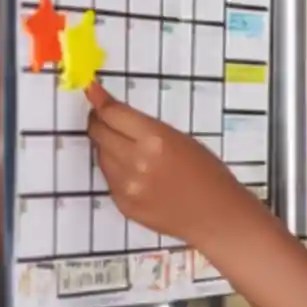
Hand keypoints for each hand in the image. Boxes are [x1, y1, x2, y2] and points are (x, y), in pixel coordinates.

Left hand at [85, 83, 240, 240]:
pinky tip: (137, 173)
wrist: (214, 215)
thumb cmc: (207, 172)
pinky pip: (109, 179)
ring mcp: (126, 186)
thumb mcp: (180, 139)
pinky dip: (116, 171)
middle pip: (99, 133)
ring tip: (129, 149)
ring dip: (107, 147)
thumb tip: (114, 115)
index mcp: (155, 139)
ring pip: (101, 156)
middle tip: (104, 118)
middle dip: (99, 122)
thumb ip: (145, 128)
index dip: (99, 101)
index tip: (92, 91)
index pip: (112, 114)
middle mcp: (136, 161)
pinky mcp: (123, 204)